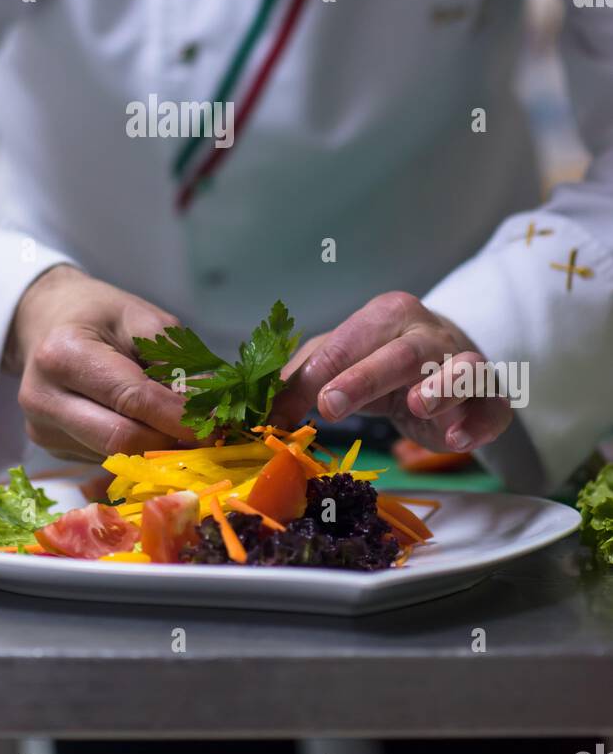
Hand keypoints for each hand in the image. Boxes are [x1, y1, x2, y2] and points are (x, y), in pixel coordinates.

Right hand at [2, 265, 190, 461]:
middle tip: (206, 436)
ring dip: (153, 447)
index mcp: (64, 355)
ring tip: (174, 424)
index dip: (178, 417)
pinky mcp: (49, 447)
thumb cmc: (100, 315)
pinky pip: (102, 458)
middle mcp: (43, 398)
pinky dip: (132, 449)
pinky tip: (140, 424)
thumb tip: (207, 412)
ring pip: (114, 455)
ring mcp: (41, 428)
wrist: (47, 320)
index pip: (132, 399)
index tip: (215, 426)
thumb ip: (175, 363)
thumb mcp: (144, 320)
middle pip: (120, 440)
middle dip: (169, 441)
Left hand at [272, 291, 512, 453]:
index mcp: (386, 315)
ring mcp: (465, 364)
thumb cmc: (381, 360)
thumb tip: (260, 413)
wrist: (447, 361)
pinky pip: (492, 407)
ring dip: (440, 387)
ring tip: (417, 407)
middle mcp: (429, 333)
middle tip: (331, 404)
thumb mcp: (338, 364)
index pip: (348, 341)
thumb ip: (300, 383)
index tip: (294, 404)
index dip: (320, 372)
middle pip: (400, 352)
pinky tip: (458, 438)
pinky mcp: (491, 399)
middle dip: (365, 377)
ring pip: (461, 368)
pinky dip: (479, 421)